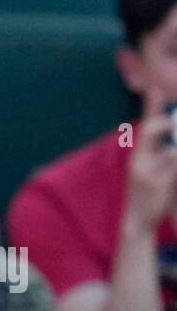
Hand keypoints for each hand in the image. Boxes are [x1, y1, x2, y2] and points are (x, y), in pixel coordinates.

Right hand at [124, 88, 176, 230]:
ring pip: (172, 150)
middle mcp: (139, 160)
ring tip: (169, 164)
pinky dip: (176, 163)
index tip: (155, 88)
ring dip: (174, 150)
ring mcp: (147, 172)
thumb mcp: (147, 170)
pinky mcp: (159, 183)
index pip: (145, 124)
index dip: (151, 105)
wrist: (137, 222)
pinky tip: (173, 173)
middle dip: (168, 123)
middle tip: (173, 123)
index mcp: (137, 155)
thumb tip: (171, 135)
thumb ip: (161, 151)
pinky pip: (174, 163)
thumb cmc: (147, 194)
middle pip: (152, 130)